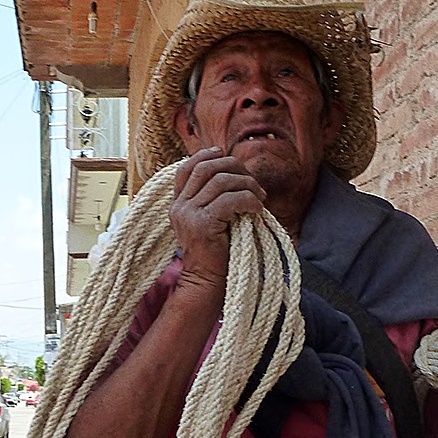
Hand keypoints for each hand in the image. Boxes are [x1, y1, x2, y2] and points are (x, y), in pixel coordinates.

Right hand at [169, 148, 266, 288]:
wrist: (207, 283)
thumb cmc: (216, 255)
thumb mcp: (210, 222)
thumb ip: (214, 200)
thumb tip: (237, 175)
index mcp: (177, 204)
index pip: (186, 168)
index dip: (205, 155)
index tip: (224, 153)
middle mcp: (179, 206)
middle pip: (206, 169)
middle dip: (234, 168)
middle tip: (254, 185)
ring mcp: (188, 215)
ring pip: (221, 181)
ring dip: (246, 185)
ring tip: (260, 199)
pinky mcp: (202, 224)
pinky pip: (229, 200)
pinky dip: (248, 200)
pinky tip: (256, 209)